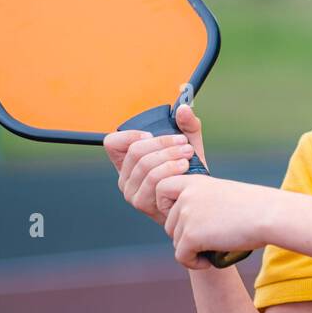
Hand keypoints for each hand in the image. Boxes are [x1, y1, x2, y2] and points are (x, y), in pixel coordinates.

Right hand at [103, 104, 207, 225]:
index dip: (130, 135)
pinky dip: (171, 171)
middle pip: (134, 152)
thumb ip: (188, 126)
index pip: (112, 143)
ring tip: (188, 154)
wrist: (199, 200)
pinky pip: (153, 182)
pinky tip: (185, 169)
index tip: (151, 134)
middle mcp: (124, 177)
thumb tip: (184, 109)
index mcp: (127, 161)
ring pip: (145, 165)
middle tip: (183, 143)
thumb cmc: (190, 172)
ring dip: (169, 156)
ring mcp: (131, 192)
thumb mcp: (189, 145)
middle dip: (162, 144)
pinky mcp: (142, 203)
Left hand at [156, 174, 274, 270]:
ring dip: (191, 250)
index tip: (185, 217)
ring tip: (212, 251)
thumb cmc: (255, 207)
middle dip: (185, 236)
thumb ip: (202, 202)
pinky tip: (209, 262)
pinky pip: (181, 256)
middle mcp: (186, 195)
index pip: (161, 188)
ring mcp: (187, 215)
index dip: (166, 205)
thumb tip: (187, 224)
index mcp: (194, 182)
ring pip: (176, 241)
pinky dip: (193, 263)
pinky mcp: (191, 235)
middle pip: (170, 223)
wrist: (269, 215)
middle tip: (208, 241)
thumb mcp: (224, 195)